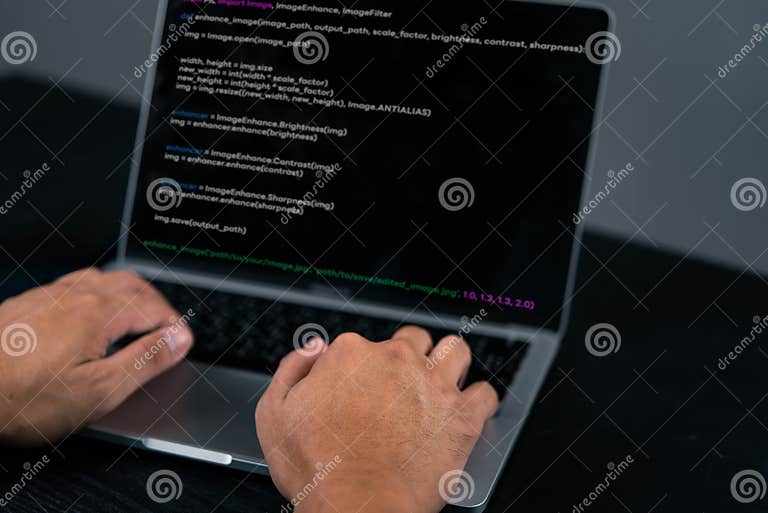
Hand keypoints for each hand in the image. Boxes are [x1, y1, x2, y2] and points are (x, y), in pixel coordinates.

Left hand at [0, 268, 193, 445]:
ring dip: (130, 295)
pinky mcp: (29, 303)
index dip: (175, 326)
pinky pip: (76, 285)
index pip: (155, 307)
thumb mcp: (98, 391)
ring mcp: (49, 295)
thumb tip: (178, 339)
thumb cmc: (22, 398)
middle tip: (167, 329)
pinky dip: (100, 296)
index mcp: (97, 312)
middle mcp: (74, 294)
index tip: (181, 344)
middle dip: (157, 304)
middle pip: (133, 283)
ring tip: (138, 319)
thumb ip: (145, 360)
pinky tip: (93, 317)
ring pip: (104, 279)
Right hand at [255, 327, 498, 512]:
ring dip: (450, 364)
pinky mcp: (461, 415)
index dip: (364, 368)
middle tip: (404, 387)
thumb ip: (292, 368)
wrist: (355, 504)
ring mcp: (432, 384)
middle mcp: (395, 360)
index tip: (363, 388)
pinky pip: (485, 393)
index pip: (364, 343)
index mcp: (350, 355)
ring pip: (454, 351)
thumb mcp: (274, 412)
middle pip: (412, 341)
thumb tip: (313, 349)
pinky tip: (468, 411)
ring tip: (443, 384)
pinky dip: (479, 401)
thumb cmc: (316, 467)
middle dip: (410, 359)